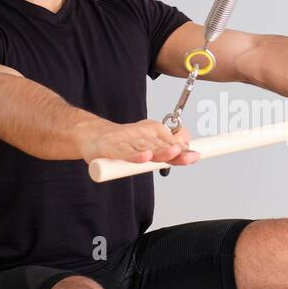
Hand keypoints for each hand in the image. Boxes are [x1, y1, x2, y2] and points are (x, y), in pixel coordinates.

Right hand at [82, 118, 199, 167]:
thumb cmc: (124, 142)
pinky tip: (145, 156)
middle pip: (163, 144)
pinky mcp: (111, 148)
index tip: (194, 155)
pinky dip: (135, 155)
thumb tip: (189, 152)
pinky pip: (126, 153)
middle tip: (189, 155)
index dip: (184, 149)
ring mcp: (127, 140)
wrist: (93, 136)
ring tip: (174, 152)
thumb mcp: (147, 144)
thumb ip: (166, 150)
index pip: (173, 140)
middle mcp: (142, 134)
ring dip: (161, 151)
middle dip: (176, 151)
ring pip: (147, 147)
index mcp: (153, 132)